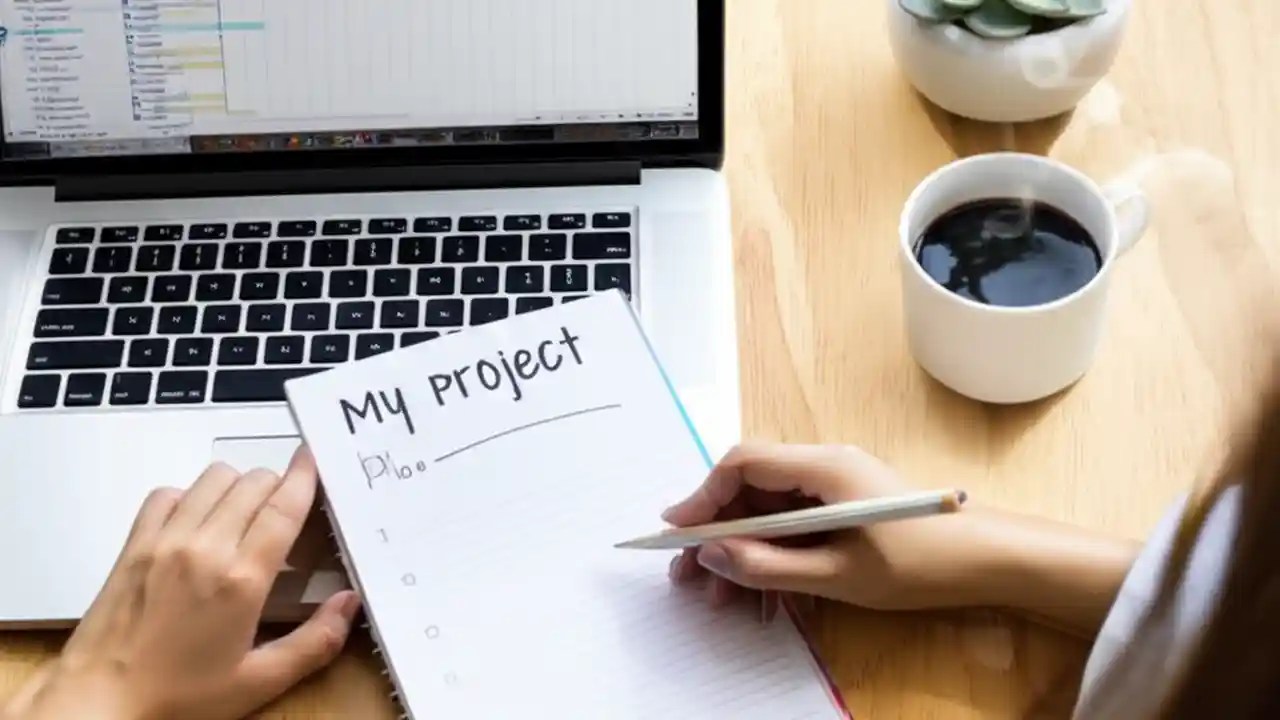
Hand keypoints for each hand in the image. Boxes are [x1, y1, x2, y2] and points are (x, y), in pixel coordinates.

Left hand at [3, 446, 359, 719]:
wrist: (98, 705)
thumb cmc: (174, 699)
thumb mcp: (258, 682)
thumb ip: (314, 642)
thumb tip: (348, 605)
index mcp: (241, 581)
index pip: (283, 507)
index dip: (305, 477)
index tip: (314, 459)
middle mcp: (203, 550)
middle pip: (252, 483)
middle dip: (277, 485)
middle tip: (287, 506)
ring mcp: (164, 542)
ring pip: (212, 479)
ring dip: (237, 486)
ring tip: (245, 513)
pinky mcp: (134, 545)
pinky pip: (167, 493)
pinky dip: (189, 495)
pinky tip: (198, 521)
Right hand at [664, 443, 1139, 637]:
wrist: (990, 561)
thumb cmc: (921, 564)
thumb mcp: (837, 575)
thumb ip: (768, 565)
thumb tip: (712, 555)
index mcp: (823, 466)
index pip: (743, 464)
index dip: (702, 496)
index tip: (675, 533)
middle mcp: (824, 465)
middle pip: (751, 488)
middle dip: (717, 533)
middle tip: (690, 577)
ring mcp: (836, 484)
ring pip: (770, 511)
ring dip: (744, 551)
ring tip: (724, 598)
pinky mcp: (845, 505)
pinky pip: (795, 524)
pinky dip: (775, 555)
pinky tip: (766, 594)